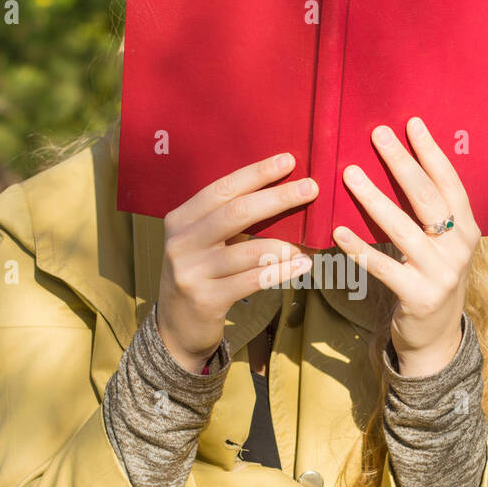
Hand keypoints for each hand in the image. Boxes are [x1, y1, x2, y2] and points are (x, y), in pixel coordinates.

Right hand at [156, 154, 315, 372]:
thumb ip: (228, 219)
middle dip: (277, 198)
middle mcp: (181, 242)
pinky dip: (280, 272)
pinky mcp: (206, 299)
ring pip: (247, 251)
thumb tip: (281, 192)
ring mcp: (191, 272)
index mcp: (181, 219)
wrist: (177, 326)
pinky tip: (302, 266)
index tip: (289, 161)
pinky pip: (252, 281)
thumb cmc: (201, 274)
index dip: (256, 173)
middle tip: (310, 188)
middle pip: (236, 213)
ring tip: (308, 242)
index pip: (222, 188)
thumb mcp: (202, 242)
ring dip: (283, 245)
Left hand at [332, 116, 480, 377]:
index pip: (450, 183)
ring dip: (374, 199)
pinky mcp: (419, 298)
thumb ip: (430, 213)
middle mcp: (460, 249)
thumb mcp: (442, 245)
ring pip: (403, 230)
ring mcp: (441, 274)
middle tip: (377, 135)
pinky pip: (384, 268)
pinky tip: (338, 231)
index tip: (411, 123)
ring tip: (349, 173)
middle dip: (401, 163)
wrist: (435, 338)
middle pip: (428, 199)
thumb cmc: (430, 278)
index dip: (431, 152)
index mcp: (468, 229)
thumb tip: (400, 163)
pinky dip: (360, 249)